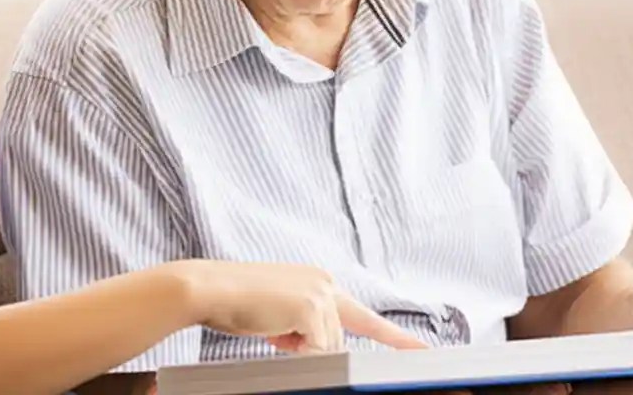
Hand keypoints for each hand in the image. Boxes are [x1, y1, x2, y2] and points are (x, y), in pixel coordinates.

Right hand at [168, 260, 426, 353]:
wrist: (208, 287)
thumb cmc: (235, 301)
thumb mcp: (277, 313)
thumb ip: (303, 325)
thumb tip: (316, 347)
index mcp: (318, 281)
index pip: (363, 316)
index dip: (396, 337)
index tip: (423, 351)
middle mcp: (325, 283)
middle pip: (336, 340)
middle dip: (307, 347)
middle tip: (274, 331)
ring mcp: (321, 294)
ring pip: (326, 347)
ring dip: (297, 348)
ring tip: (268, 325)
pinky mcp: (312, 308)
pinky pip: (314, 349)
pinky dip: (293, 350)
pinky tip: (272, 330)